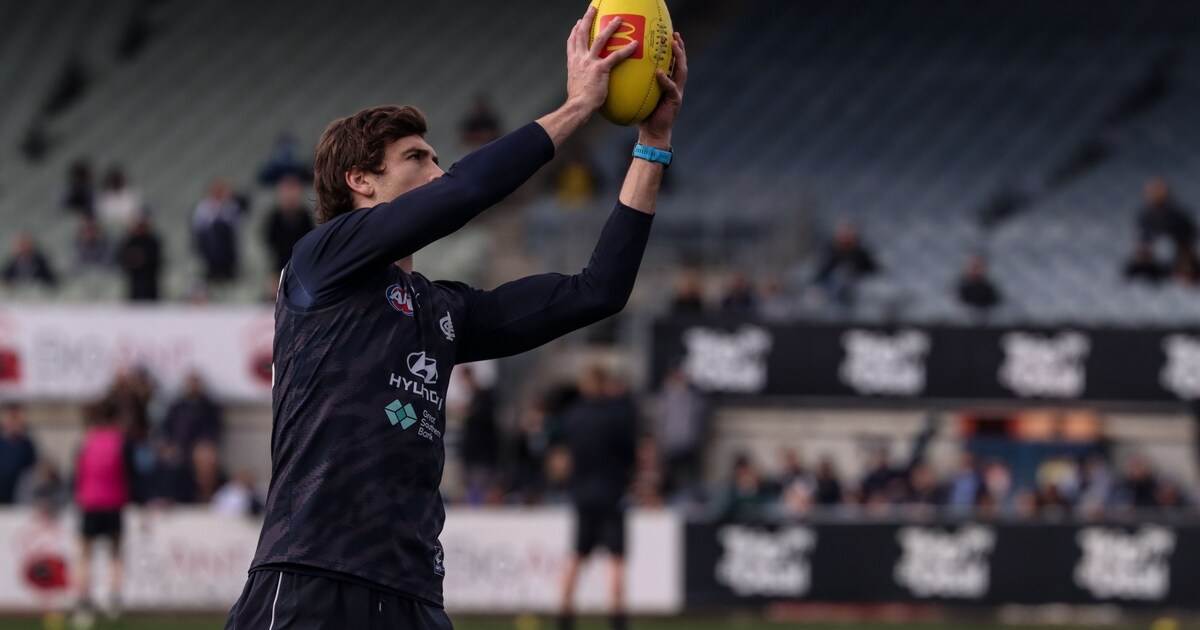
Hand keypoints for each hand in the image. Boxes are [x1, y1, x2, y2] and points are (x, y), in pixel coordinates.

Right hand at [565, 6, 639, 112]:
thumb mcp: (575, 84)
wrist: (578, 106)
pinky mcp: (600, 69)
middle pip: (582, 33)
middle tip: (592, 9)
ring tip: (618, 19)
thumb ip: (580, 76)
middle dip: (587, 19)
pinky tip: (635, 44)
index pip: (572, 42)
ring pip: (600, 39)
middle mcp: (580, 58)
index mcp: (572, 62)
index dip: (575, 31)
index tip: (578, 23)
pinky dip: (626, 49)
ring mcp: (590, 62)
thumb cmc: (578, 100)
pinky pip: (616, 56)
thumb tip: (584, 79)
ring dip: (610, 27)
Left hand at [638, 33, 687, 147]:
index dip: (671, 48)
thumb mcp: (640, 94)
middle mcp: (675, 84)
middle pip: (680, 62)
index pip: (672, 61)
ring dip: (678, 57)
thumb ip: (635, 82)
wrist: (652, 133)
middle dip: (679, 48)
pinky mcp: (675, 101)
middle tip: (674, 35)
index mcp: (668, 82)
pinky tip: (660, 73)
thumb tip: (618, 68)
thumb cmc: (644, 114)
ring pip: (681, 71)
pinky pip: (671, 88)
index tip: (667, 33)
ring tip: (673, 46)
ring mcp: (677, 92)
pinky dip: (666, 80)